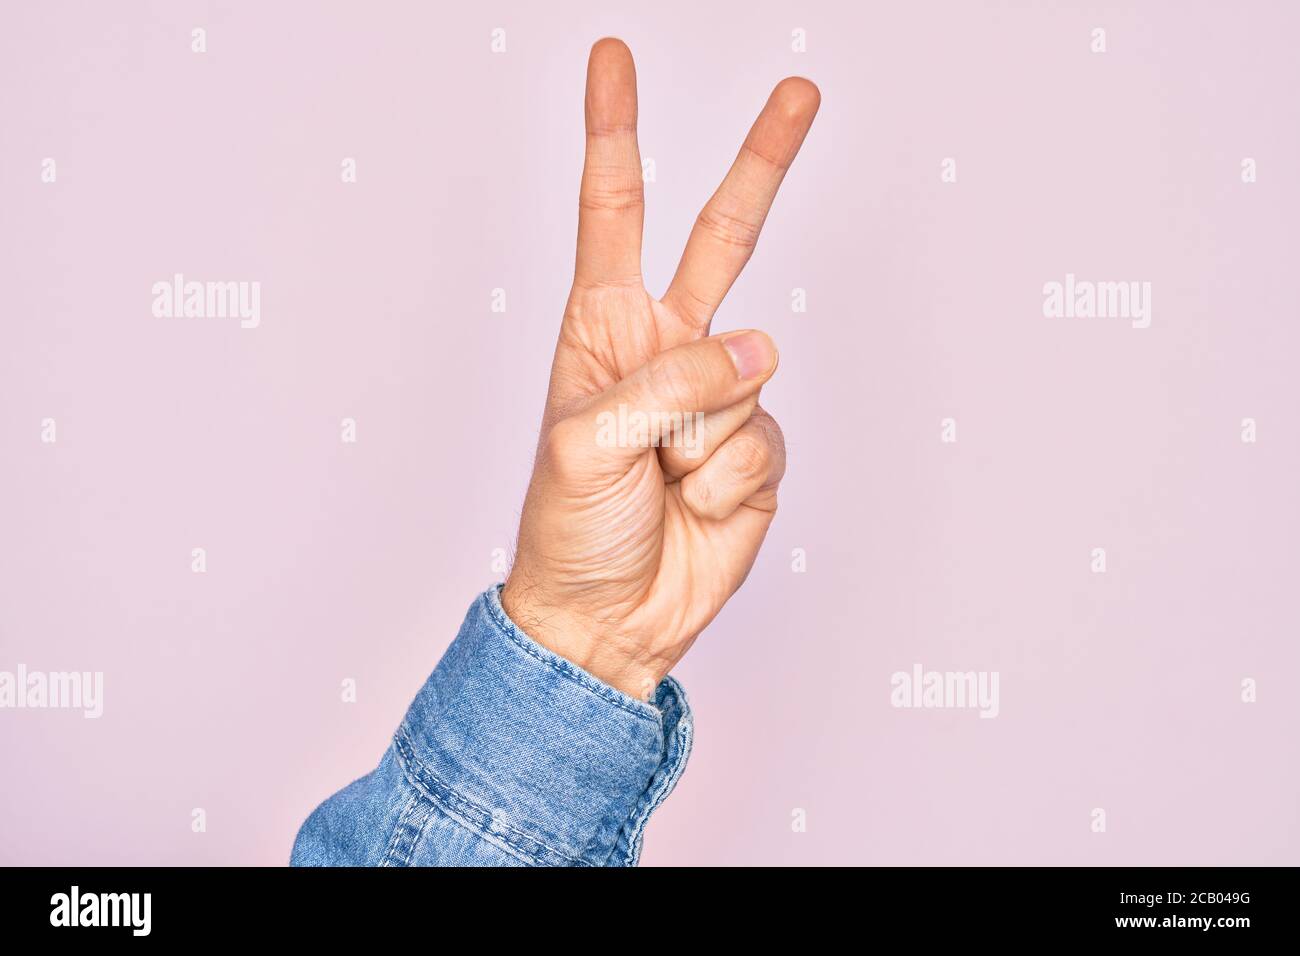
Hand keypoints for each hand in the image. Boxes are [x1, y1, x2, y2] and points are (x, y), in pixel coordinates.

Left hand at [501, 38, 818, 698]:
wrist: (607, 620)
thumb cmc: (568, 530)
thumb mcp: (585, 446)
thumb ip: (670, 384)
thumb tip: (758, 349)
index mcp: (603, 331)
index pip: (614, 214)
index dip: (614, 135)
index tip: (613, 60)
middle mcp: (666, 350)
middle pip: (724, 239)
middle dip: (762, 165)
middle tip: (799, 93)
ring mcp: (718, 399)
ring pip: (749, 374)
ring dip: (702, 439)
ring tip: (661, 483)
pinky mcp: (757, 451)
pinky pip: (767, 437)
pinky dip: (733, 479)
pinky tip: (696, 504)